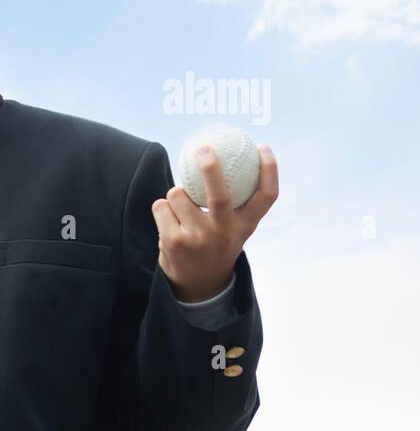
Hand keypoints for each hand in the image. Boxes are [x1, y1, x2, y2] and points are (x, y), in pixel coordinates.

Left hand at [152, 143, 278, 302]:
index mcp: (245, 226)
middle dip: (211, 169)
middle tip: (203, 149)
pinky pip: (161, 206)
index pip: (267, 197)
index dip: (270, 171)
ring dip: (176, 195)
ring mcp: (198, 239)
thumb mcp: (235, 227)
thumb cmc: (216, 244)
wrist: (197, 283)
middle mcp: (225, 233)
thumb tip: (225, 156)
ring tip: (182, 211)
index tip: (263, 148)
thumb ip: (236, 203)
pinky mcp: (174, 241)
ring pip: (178, 194)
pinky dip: (162, 208)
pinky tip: (170, 223)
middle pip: (220, 197)